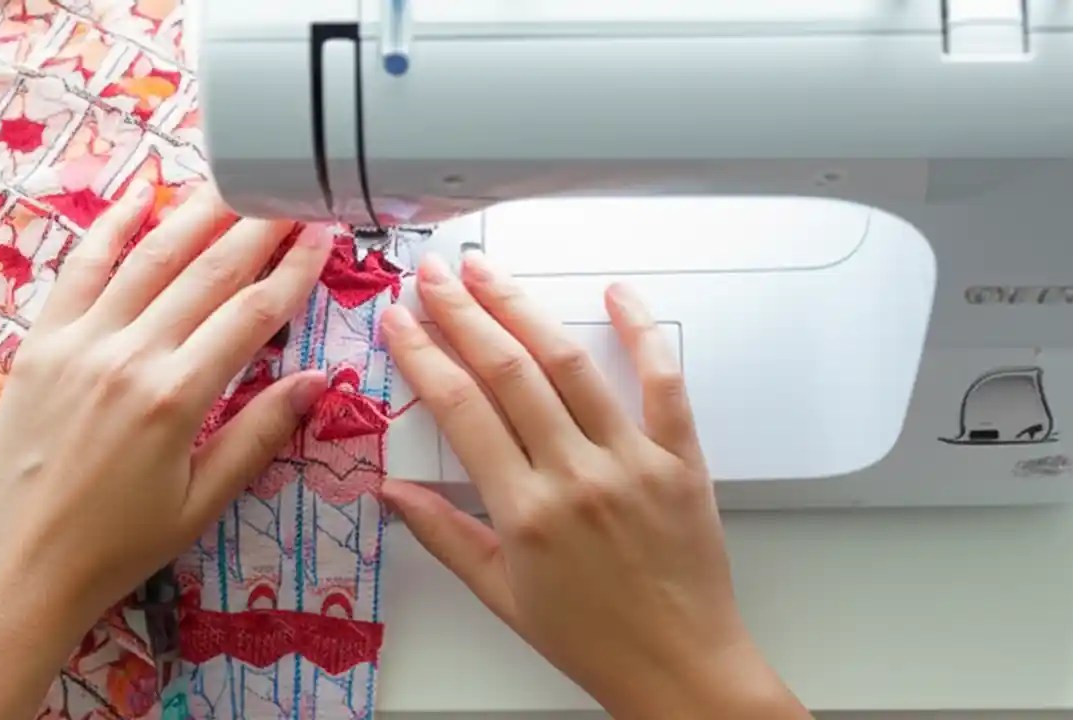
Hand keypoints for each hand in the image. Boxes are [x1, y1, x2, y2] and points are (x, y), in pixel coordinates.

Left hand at [0, 184, 332, 719]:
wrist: (19, 570)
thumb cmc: (119, 546)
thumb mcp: (204, 500)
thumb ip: (259, 433)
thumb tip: (316, 379)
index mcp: (177, 396)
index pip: (253, 313)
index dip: (295, 269)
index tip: (325, 234)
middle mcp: (129, 354)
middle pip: (209, 270)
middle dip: (260, 227)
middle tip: (295, 194)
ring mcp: (79, 342)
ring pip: (149, 257)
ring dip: (198, 213)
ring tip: (238, 184)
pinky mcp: (40, 342)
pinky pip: (80, 269)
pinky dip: (111, 226)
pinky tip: (142, 195)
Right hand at [381, 252, 809, 719]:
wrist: (679, 666)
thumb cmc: (589, 637)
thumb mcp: (501, 594)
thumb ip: (443, 536)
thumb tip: (390, 489)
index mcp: (524, 512)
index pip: (461, 411)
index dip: (424, 356)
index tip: (400, 321)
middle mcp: (575, 477)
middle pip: (508, 372)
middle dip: (463, 313)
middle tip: (434, 275)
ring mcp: (632, 461)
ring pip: (571, 365)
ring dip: (523, 308)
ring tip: (489, 272)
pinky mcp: (681, 458)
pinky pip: (665, 383)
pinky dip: (642, 332)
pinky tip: (616, 294)